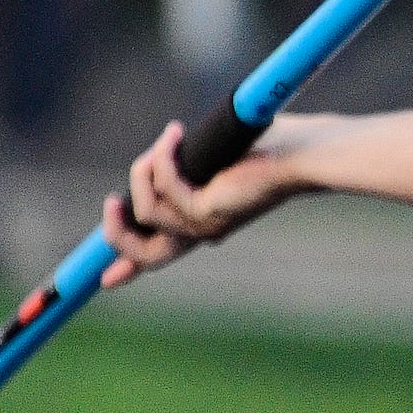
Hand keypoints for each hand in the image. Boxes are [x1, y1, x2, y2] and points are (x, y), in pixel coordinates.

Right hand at [100, 119, 300, 287]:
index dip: (128, 266)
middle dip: (116, 231)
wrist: (308, 153)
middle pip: (142, 256)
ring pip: (145, 210)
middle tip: (111, 200)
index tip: (105, 280)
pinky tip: (177, 133)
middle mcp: (204, 231)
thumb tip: (171, 141)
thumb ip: (191, 160)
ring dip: (145, 168)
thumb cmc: (276, 146)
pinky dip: (163, 156)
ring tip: (171, 136)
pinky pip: (163, 187)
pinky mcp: (207, 212)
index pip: (160, 254)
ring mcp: (204, 226)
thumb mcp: (220, 156)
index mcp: (207, 222)